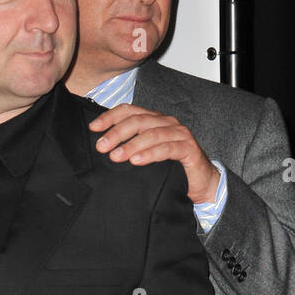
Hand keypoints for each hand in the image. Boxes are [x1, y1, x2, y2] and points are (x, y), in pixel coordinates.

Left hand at [89, 103, 220, 204]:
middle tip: (101, 146)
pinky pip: (167, 149)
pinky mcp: (189, 148)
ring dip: (131, 145)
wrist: (200, 182)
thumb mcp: (145, 155)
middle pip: (138, 121)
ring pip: (152, 134)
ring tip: (116, 156)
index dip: (110, 117)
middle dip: (117, 133)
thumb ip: (129, 147)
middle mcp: (166, 122)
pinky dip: (151, 154)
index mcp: (154, 120)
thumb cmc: (171, 168)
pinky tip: (137, 161)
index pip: (129, 111)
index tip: (93, 128)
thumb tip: (103, 148)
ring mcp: (179, 134)